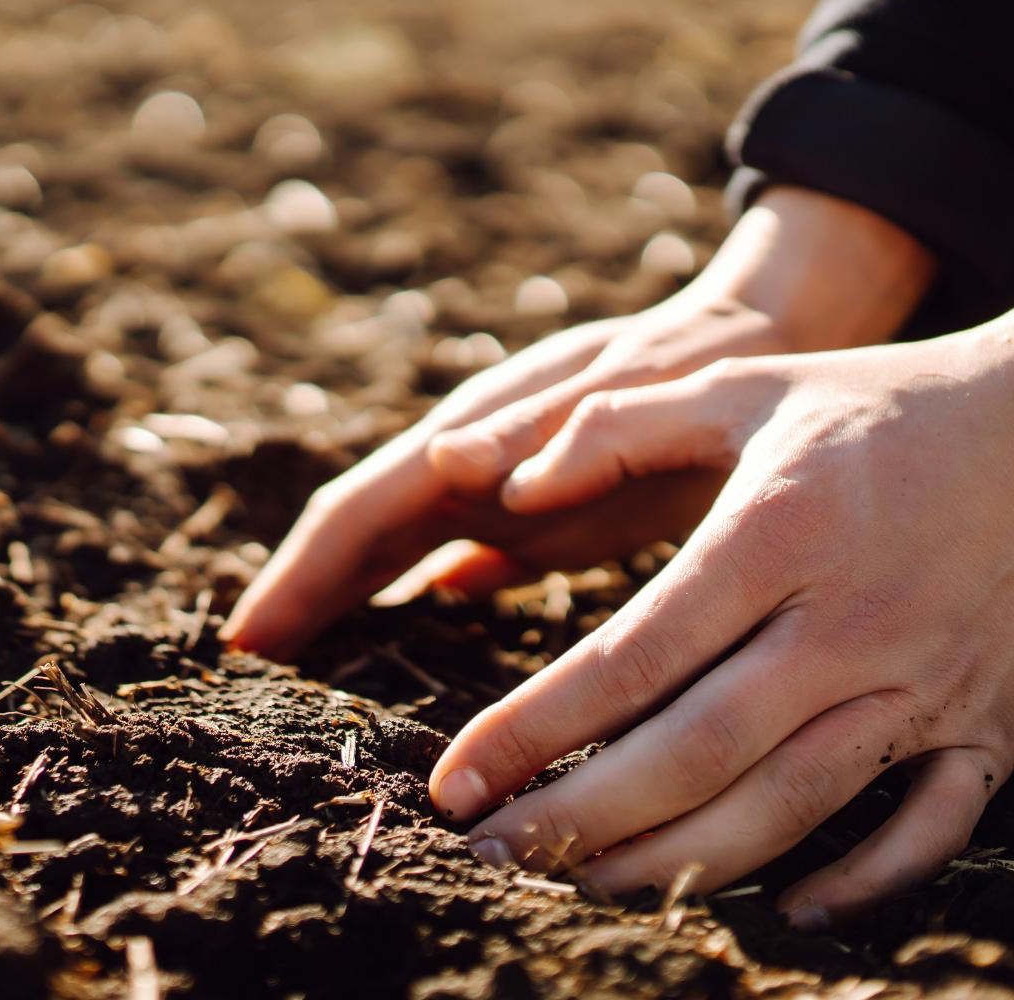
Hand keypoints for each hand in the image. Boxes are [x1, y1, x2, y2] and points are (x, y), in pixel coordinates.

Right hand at [220, 186, 936, 659]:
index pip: (361, 511)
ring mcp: (499, 474)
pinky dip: (412, 588)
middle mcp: (472, 452)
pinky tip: (406, 625)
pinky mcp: (541, 499)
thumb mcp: (634, 397)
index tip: (250, 642)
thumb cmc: (701, 371)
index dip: (302, 576)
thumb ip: (549, 433)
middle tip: (249, 677)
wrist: (764, 336)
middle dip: (302, 596)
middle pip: (363, 531)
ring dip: (346, 597)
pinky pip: (453, 548)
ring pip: (398, 542)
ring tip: (302, 666)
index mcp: (480, 432)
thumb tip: (450, 470)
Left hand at [427, 267, 1013, 927]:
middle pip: (694, 757)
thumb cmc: (888, 405)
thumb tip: (502, 485)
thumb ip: (614, 427)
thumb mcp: (744, 380)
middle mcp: (849, 624)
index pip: (628, 660)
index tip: (452, 777)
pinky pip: (926, 835)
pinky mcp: (997, 728)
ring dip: (677, 865)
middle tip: (490, 854)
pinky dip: (858, 884)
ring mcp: (929, 686)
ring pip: (788, 811)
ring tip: (583, 882)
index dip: (529, 730)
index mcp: (778, 535)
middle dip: (577, 821)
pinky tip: (784, 907)